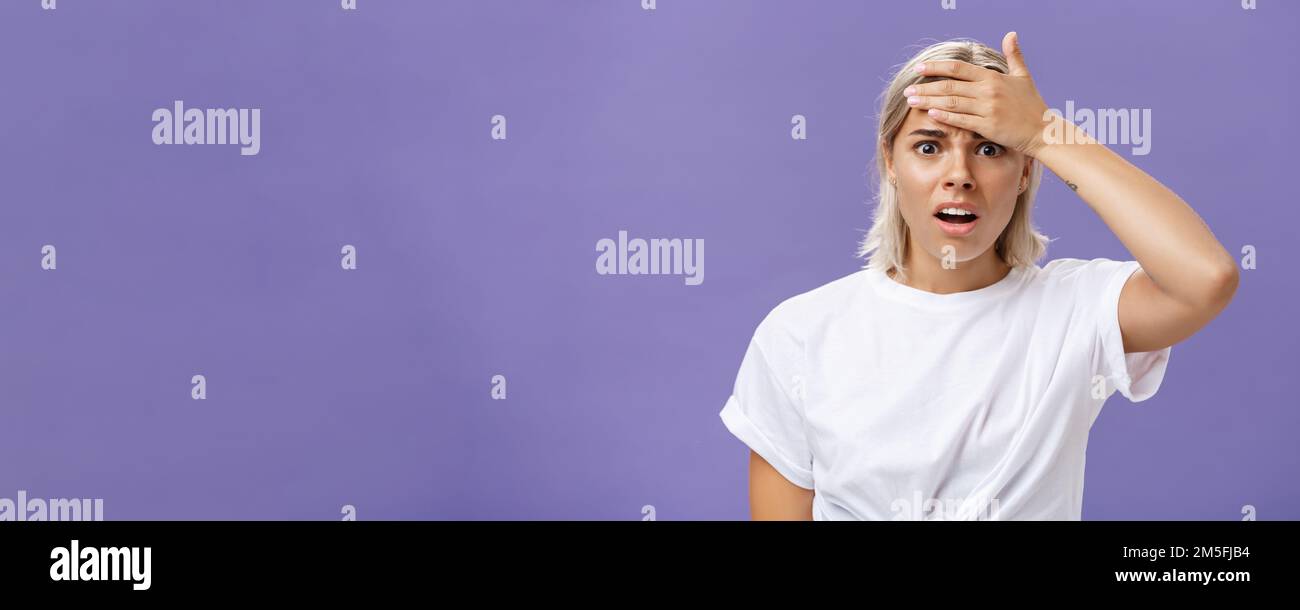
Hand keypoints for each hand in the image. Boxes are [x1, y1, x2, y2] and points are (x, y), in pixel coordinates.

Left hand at [904, 32, 1051, 156]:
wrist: (1043, 130)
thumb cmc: (1032, 104)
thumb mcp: (1023, 76)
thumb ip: (1013, 55)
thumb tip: (1011, 34)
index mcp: (993, 77)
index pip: (958, 68)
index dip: (936, 67)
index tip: (919, 68)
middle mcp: (988, 91)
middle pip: (950, 86)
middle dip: (926, 87)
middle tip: (908, 89)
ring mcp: (988, 108)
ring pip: (952, 102)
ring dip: (929, 101)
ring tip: (911, 101)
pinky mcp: (989, 126)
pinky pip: (962, 120)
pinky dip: (945, 116)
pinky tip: (930, 113)